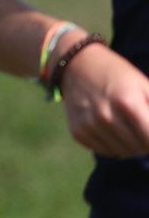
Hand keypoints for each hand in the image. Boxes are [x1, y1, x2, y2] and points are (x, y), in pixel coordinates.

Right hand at [61, 42, 148, 157]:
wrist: (76, 65)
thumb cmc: (119, 74)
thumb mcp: (144, 85)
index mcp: (127, 102)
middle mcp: (106, 117)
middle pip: (141, 148)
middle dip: (148, 141)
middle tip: (144, 125)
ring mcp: (90, 126)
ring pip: (125, 153)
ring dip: (133, 145)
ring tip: (129, 126)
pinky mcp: (78, 133)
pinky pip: (106, 151)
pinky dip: (115, 145)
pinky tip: (113, 128)